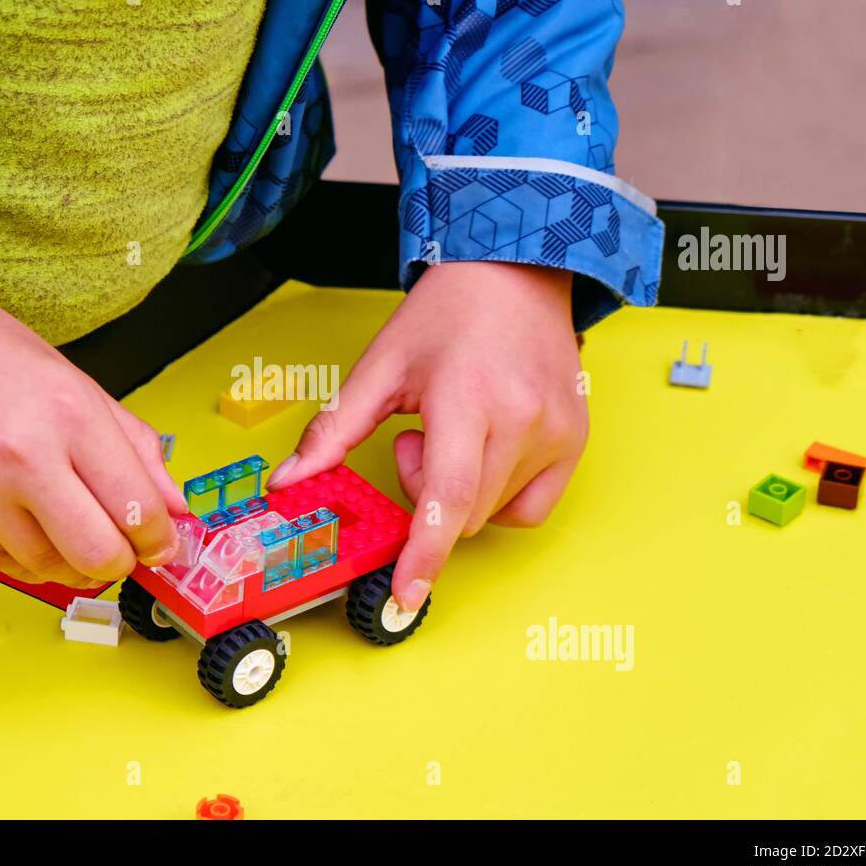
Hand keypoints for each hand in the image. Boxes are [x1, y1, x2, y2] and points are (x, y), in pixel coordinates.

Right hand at [0, 292, 186, 586]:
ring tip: (65, 531)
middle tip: (121, 553)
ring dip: (69, 562)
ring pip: (48, 569)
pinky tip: (23, 527)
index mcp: (71, 416)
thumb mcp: (80, 388)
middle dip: (121, 564)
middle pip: (98, 554)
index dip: (160, 540)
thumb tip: (175, 509)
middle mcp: (24, 458)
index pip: (138, 509)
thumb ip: (136, 450)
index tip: (161, 546)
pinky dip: (22, 558)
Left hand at [267, 261, 586, 609]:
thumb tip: (289, 481)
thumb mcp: (380, 367)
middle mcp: (521, 419)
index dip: (426, 551)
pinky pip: (531, 506)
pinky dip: (499, 495)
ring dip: (463, 492)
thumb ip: (333, 430)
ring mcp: (556, 432)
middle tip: (419, 437)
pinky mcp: (576, 440)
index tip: (408, 592)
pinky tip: (489, 451)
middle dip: (427, 495)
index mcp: (467, 399)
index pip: (448, 495)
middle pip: (463, 513)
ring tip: (459, 431)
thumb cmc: (449, 313)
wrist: (516, 273)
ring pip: (493, 513)